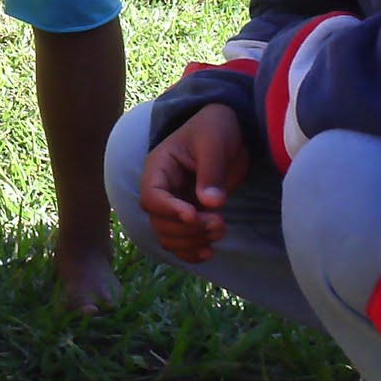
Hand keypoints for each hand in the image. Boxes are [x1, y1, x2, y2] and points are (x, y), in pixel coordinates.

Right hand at [138, 105, 248, 263]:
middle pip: (158, 222)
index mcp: (159, 168)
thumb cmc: (215, 128)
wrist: (229, 131)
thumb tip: (210, 203)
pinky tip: (209, 251)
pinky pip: (180, 242)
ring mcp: (174, 205)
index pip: (151, 197)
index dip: (168, 210)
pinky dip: (191, 252)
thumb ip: (211, 171)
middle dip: (187, 230)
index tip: (194, 215)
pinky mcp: (189, 216)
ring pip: (168, 236)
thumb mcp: (214, 142)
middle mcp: (162, 189)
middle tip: (218, 223)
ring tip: (220, 230)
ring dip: (192, 242)